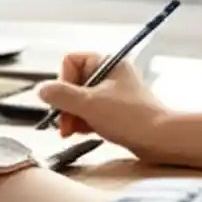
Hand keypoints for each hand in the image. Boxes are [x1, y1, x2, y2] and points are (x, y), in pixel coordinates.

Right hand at [38, 52, 171, 162]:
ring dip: (72, 116)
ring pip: (80, 100)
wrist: (161, 140)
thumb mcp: (89, 104)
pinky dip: (84, 123)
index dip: (63, 81)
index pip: (70, 61)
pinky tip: (83, 134)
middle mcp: (110, 74)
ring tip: (72, 132)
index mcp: (107, 63)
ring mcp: (114, 94)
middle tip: (64, 125)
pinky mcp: (117, 112)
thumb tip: (40, 90)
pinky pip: (91, 112)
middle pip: (73, 83)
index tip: (65, 102)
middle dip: (65, 104)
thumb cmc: (130, 117)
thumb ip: (60, 95)